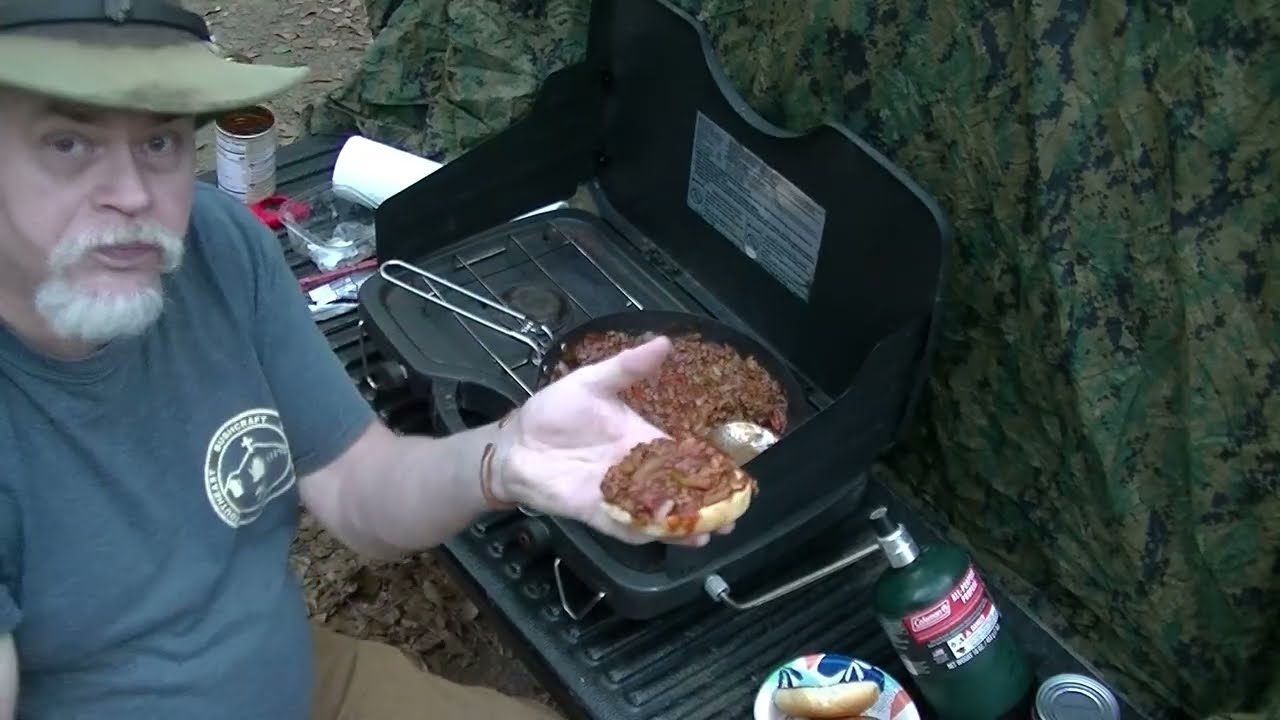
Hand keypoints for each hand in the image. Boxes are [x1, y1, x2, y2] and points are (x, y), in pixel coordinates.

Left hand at [494, 336, 733, 546]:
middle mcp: (633, 471)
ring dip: (679, 526)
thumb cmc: (553, 412)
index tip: (733, 481)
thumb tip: (664, 341)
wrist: (515, 442)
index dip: (707, 469)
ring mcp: (615, 494)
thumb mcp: (592, 382)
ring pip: (654, 513)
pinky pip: (623, 525)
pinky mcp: (594, 511)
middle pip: (675, 492)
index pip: (681, 456)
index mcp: (640, 440)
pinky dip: (644, 532)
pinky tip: (665, 536)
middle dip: (702, 506)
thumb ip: (628, 367)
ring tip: (706, 534)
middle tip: (729, 519)